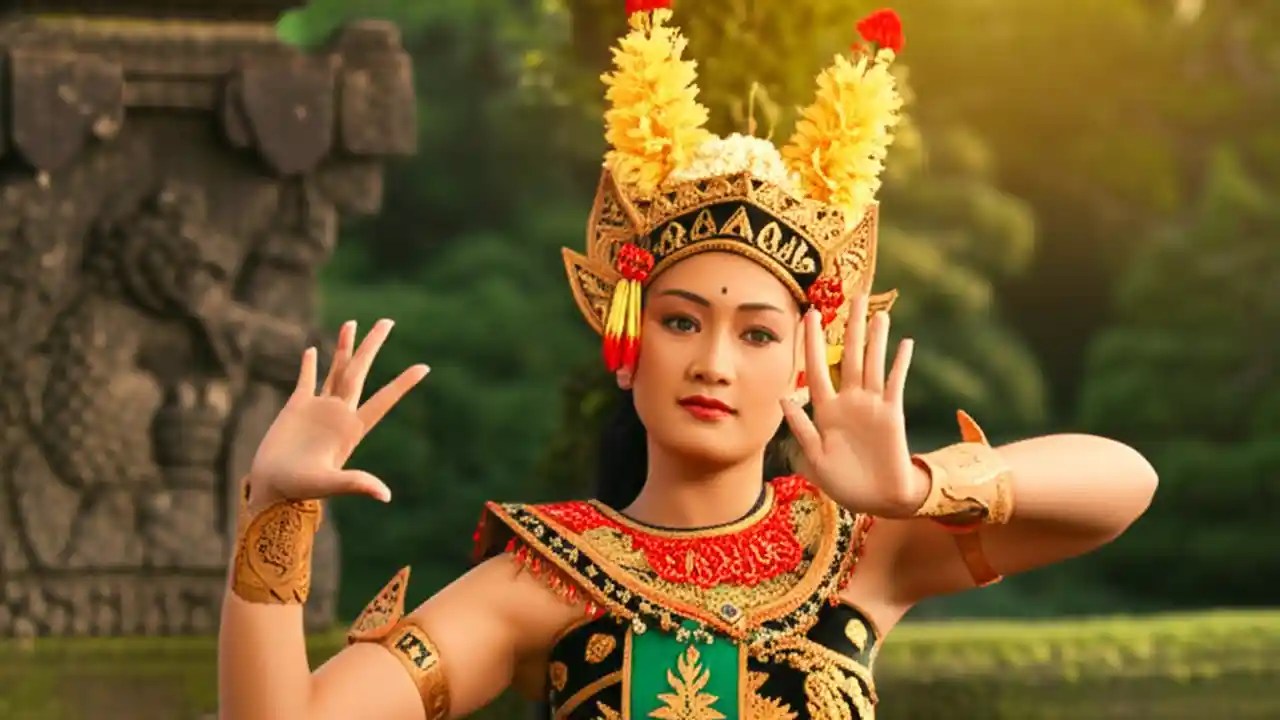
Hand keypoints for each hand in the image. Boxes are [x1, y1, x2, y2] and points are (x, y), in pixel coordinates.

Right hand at [245, 318, 428, 512]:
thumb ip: (357, 483)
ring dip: (345, 347)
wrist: (271, 488)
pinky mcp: (296, 408)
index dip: (403, 384)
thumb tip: (386, 496)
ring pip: (336, 370)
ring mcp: (319, 409)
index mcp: (352, 428)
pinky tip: (313, 349)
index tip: (424, 367)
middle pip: (360, 372)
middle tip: (387, 321)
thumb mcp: (330, 485)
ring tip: (352, 323)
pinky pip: (306, 380)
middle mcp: (340, 414)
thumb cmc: (300, 489)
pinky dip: (309, 365)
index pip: (384, 400)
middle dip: (372, 346)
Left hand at [780, 295, 924, 517]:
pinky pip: (895, 384)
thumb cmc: (845, 483)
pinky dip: (899, 364)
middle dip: (851, 328)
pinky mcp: (892, 414)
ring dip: (876, 339)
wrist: (878, 500)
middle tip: (855, 297)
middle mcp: (850, 401)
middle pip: (849, 356)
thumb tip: (782, 397)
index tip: (809, 315)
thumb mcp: (815, 457)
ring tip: (878, 312)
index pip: (817, 368)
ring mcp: (872, 406)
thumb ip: (801, 428)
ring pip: (873, 363)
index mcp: (826, 411)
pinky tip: (904, 343)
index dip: (812, 342)